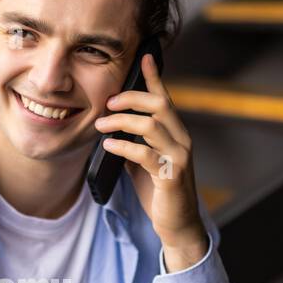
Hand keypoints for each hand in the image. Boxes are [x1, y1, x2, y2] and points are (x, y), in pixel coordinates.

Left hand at [94, 51, 207, 266]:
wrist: (177, 225)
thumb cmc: (159, 193)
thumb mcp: (143, 163)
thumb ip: (133, 143)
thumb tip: (109, 128)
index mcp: (175, 134)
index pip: (164, 99)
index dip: (154, 77)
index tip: (143, 56)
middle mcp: (181, 140)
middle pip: (159, 105)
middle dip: (131, 98)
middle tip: (108, 102)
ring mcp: (178, 157)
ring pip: (152, 125)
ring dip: (122, 122)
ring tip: (101, 125)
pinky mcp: (171, 176)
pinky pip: (145, 154)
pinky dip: (123, 147)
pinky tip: (108, 147)